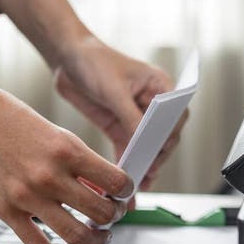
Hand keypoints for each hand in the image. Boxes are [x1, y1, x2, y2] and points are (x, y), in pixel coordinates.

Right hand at [0, 81, 131, 243]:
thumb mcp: (46, 128)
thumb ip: (71, 158)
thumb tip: (94, 183)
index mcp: (66, 147)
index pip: (115, 180)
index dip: (126, 192)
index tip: (124, 195)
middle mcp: (50, 174)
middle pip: (101, 211)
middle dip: (114, 217)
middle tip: (113, 216)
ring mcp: (28, 196)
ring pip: (77, 234)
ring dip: (96, 240)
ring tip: (99, 237)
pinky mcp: (7, 211)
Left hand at [54, 35, 187, 189]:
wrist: (67, 58)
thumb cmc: (95, 62)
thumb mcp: (114, 90)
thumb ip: (131, 117)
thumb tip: (144, 142)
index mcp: (160, 86)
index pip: (176, 116)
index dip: (171, 136)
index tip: (160, 151)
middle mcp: (152, 103)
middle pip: (163, 136)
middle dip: (156, 156)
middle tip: (147, 174)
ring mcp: (135, 117)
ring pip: (146, 147)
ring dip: (142, 165)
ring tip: (137, 185)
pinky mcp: (119, 127)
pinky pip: (128, 150)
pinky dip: (126, 164)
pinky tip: (123, 178)